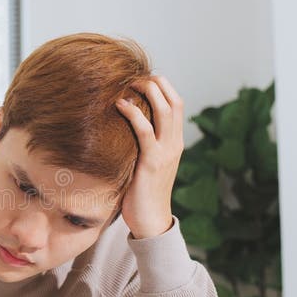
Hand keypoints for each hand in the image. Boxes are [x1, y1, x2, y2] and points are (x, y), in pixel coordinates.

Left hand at [115, 75, 183, 238]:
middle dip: (156, 82)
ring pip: (164, 110)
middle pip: (174, 101)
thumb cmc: (142, 193)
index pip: (177, 104)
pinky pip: (145, 131)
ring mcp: (166, 153)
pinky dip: (133, 113)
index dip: (163, 86)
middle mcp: (175, 144)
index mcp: (175, 142)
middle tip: (133, 75)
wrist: (150, 221)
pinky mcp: (152, 163)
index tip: (143, 76)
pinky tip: (119, 104)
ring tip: (127, 82)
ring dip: (147, 91)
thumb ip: (142, 145)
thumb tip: (120, 128)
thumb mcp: (146, 163)